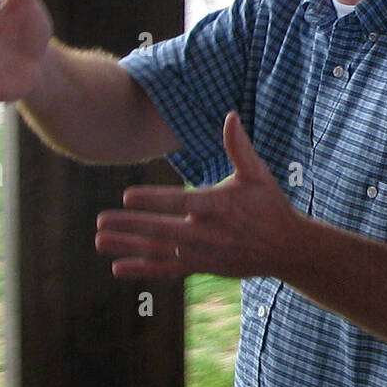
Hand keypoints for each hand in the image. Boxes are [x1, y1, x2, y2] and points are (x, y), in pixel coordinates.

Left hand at [94, 111, 298, 279]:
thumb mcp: (257, 173)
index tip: (126, 196)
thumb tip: (230, 116)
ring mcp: (203, 253)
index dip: (153, 200)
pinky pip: (169, 271)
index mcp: (218, 206)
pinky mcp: (202, 267)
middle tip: (101, 221)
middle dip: (130, 226)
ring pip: (160, 251)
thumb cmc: (270, 205)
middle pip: (163, 230)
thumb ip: (239, 146)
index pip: (180, 202)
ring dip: (129, 247)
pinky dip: (144, 270)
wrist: (286, 247)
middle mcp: (207, 232)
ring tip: (100, 241)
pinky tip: (119, 268)